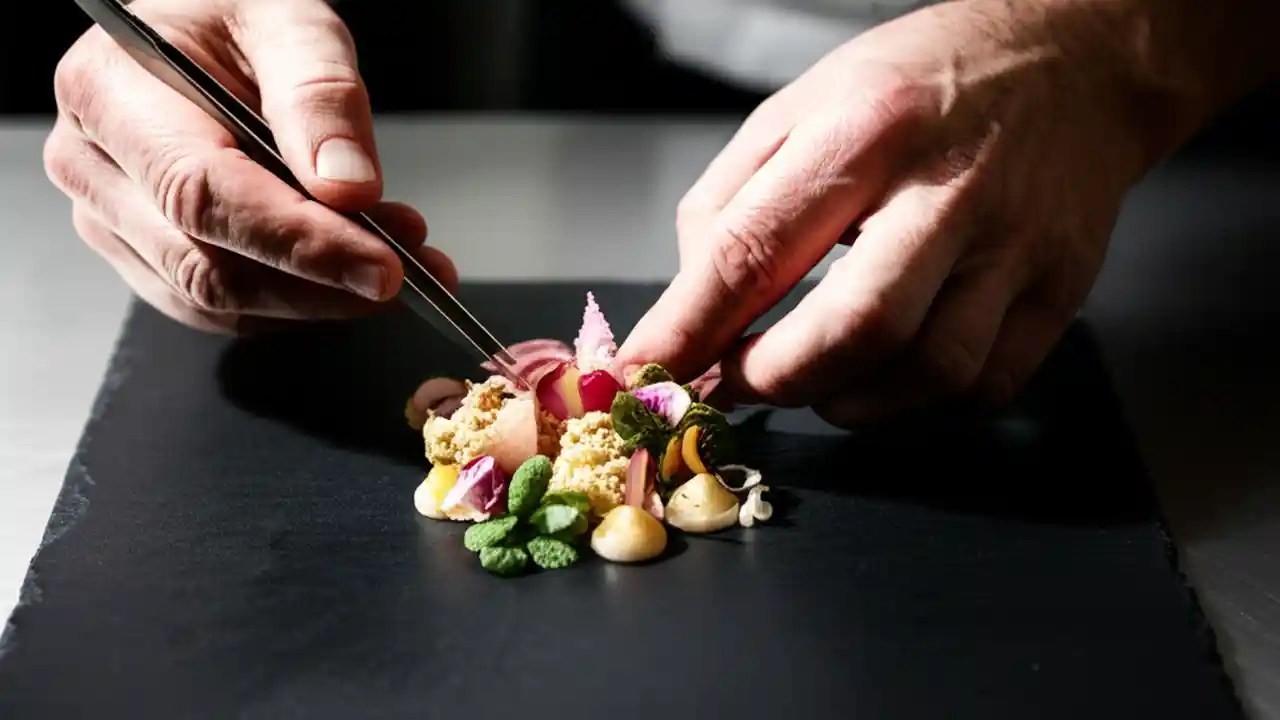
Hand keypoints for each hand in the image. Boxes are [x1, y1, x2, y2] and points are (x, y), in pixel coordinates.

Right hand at [44, 0, 456, 333]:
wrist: (199, 32)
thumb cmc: (231, 13)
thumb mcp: (288, 19)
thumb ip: (319, 95)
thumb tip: (348, 189)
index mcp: (109, 94)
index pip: (203, 195)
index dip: (300, 243)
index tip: (385, 268)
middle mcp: (93, 168)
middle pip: (208, 266)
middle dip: (323, 281)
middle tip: (412, 269)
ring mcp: (111, 222)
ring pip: (217, 302)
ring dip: (319, 299)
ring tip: (399, 263)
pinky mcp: (144, 257)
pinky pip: (222, 310)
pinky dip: (296, 303)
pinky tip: (347, 274)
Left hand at [615, 0, 1269, 425]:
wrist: (1073, 62)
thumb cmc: (923, 85)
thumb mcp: (799, 108)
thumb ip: (730, 205)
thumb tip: (694, 311)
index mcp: (865, 130)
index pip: (754, 249)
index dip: (690, 328)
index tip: (649, 373)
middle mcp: (946, 189)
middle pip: (856, 328)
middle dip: (776, 378)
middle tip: (740, 379)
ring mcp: (1016, 243)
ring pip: (929, 372)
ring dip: (849, 400)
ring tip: (818, 375)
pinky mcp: (1061, 287)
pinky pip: (986, 385)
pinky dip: (921, 402)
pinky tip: (891, 371)